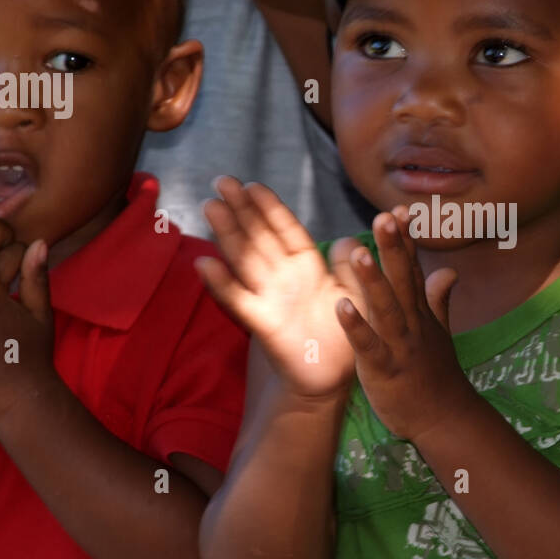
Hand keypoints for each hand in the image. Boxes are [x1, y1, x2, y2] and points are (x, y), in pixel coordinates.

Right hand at [196, 178, 362, 398]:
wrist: (330, 378)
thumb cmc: (342, 334)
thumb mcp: (354, 295)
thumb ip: (350, 268)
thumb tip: (347, 241)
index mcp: (308, 267)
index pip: (286, 230)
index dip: (270, 208)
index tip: (253, 185)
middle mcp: (285, 277)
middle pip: (259, 236)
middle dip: (241, 209)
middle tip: (222, 181)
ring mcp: (270, 297)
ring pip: (246, 259)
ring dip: (228, 233)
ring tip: (210, 206)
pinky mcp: (263, 323)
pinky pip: (239, 300)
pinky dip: (222, 283)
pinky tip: (205, 263)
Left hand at [335, 210, 472, 442]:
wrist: (445, 419)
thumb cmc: (437, 376)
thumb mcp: (440, 332)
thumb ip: (438, 299)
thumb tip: (449, 269)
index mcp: (420, 313)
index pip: (414, 269)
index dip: (406, 240)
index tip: (400, 209)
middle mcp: (412, 323)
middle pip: (402, 280)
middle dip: (393, 248)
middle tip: (384, 216)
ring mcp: (400, 346)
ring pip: (387, 308)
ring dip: (374, 281)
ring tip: (361, 253)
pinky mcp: (384, 370)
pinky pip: (368, 346)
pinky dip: (356, 327)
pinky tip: (340, 307)